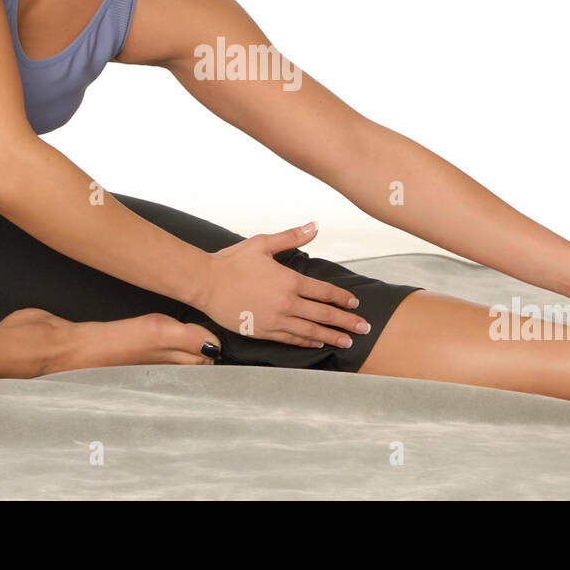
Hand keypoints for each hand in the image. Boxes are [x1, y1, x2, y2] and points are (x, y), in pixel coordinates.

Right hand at [197, 222, 370, 348]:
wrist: (206, 282)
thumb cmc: (232, 261)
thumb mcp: (263, 243)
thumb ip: (291, 237)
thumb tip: (314, 226)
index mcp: (289, 281)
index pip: (324, 291)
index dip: (342, 298)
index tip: (355, 303)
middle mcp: (286, 303)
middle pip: (324, 314)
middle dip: (346, 321)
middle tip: (364, 327)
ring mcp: (275, 320)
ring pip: (310, 331)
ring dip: (331, 336)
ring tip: (347, 341)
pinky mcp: (262, 331)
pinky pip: (290, 339)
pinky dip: (306, 342)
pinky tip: (316, 344)